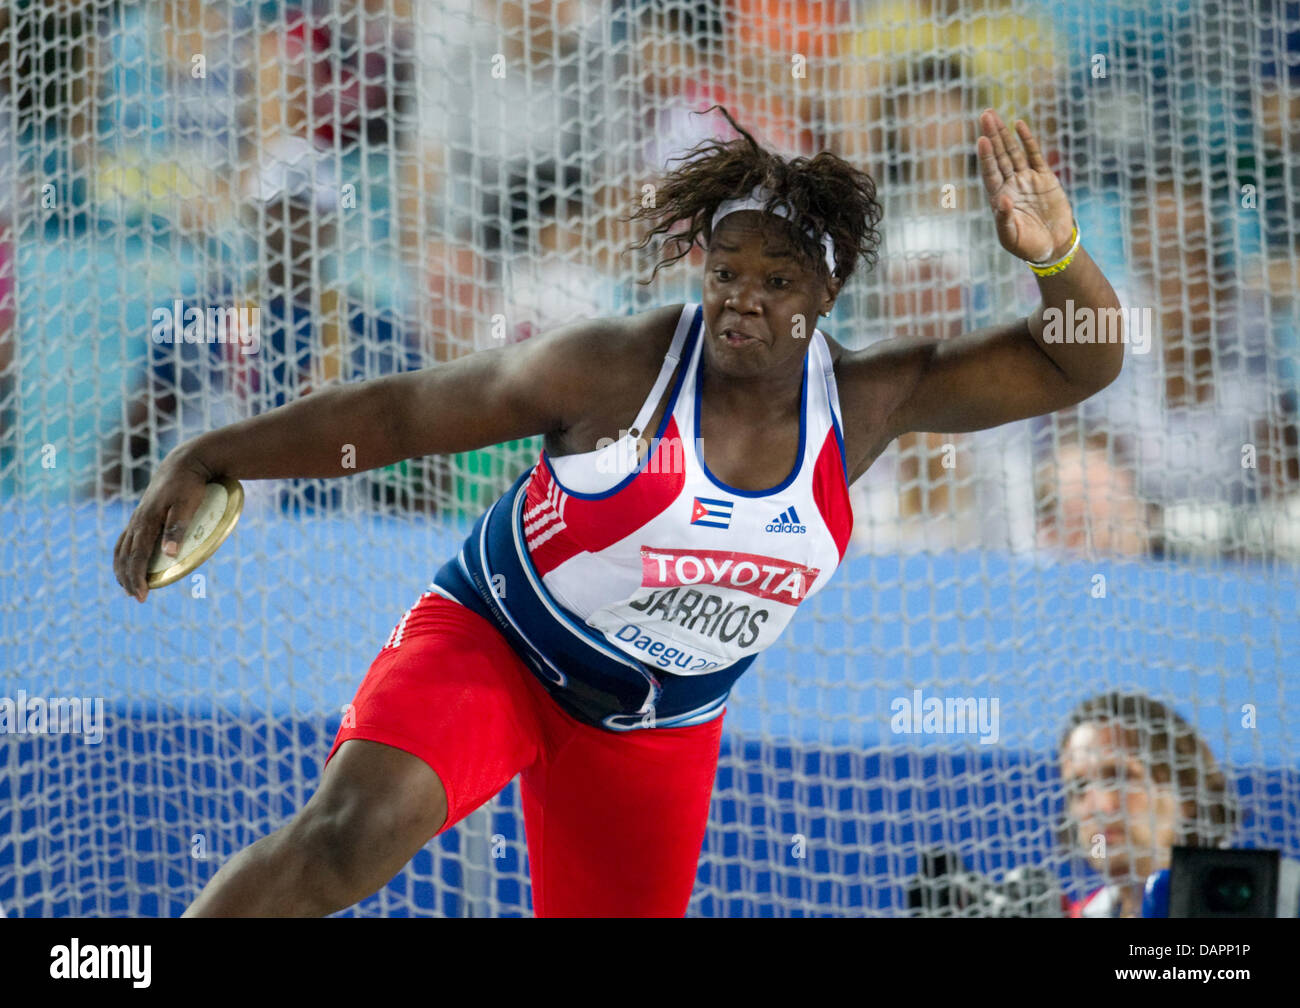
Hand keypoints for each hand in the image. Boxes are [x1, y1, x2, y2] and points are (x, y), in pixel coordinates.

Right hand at [113, 449, 212, 602]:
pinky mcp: (142, 514)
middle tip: (136, 597)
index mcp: (146, 521)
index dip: (137, 577)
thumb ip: (177, 528)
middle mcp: (137, 520)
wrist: (185, 462)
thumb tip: (169, 554)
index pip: (137, 557)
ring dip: (122, 568)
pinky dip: (124, 554)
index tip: (141, 596)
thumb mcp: (187, 504)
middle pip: (125, 555)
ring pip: (122, 547)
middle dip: (128, 578)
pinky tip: (129, 561)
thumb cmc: (190, 484)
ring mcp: (137, 517)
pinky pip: (126, 538)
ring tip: (127, 585)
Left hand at [977, 109, 1073, 263]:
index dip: (985, 156)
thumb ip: (1004, 220)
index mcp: (999, 198)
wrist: (1053, 247)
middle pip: (998, 155)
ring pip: (1013, 151)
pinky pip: (1034, 155)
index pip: (990, 172)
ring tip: (994, 115)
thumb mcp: (1012, 237)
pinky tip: (1019, 125)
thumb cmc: (1028, 246)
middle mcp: (1010, 184)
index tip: (981, 139)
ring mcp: (1026, 179)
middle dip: (991, 135)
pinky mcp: (1045, 177)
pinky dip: (1027, 140)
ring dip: (1004, 134)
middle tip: (984, 114)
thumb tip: (1002, 200)